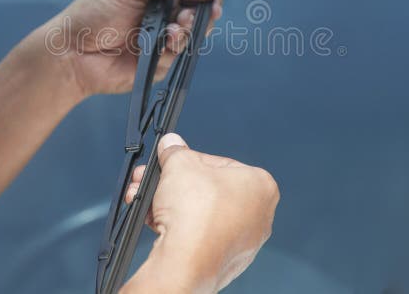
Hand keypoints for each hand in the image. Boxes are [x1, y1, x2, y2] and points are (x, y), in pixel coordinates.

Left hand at [41, 0, 222, 97]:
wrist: (71, 50)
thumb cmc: (94, 13)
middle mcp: (163, 19)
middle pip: (199, 16)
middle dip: (203, 14)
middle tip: (197, 13)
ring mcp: (161, 43)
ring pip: (191, 37)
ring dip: (188, 31)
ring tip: (176, 27)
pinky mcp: (158, 67)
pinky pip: (176, 57)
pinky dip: (173, 48)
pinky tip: (165, 42)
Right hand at [123, 134, 279, 292]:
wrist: (185, 264)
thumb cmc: (196, 215)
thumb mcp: (179, 165)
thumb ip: (175, 151)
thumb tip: (171, 144)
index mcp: (261, 185)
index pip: (220, 163)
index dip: (189, 161)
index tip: (173, 162)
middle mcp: (258, 215)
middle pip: (207, 189)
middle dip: (174, 184)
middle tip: (156, 178)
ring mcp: (242, 241)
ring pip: (199, 213)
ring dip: (169, 203)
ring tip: (147, 198)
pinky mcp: (223, 260)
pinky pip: (197, 236)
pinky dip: (176, 227)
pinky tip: (154, 220)